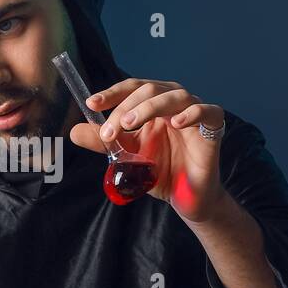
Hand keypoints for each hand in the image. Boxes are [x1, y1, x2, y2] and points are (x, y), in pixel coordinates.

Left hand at [68, 77, 227, 222]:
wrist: (186, 199)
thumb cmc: (160, 173)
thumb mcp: (127, 157)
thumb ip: (104, 143)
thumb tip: (74, 131)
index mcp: (153, 106)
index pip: (132, 88)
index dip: (112, 93)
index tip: (92, 104)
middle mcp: (173, 104)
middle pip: (150, 89)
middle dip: (125, 108)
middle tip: (110, 132)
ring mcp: (194, 114)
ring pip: (175, 95)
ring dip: (149, 107)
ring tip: (130, 125)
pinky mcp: (213, 129)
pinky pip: (208, 111)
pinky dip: (192, 113)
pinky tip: (176, 123)